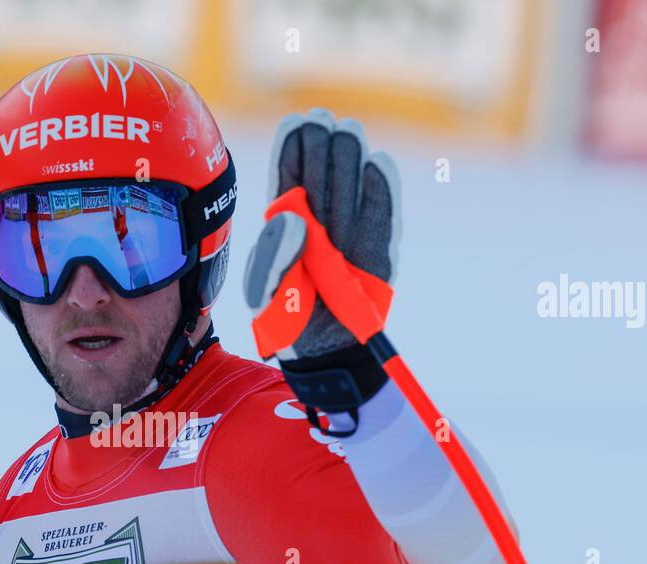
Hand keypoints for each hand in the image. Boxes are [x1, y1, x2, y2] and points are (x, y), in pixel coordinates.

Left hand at [243, 109, 401, 360]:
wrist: (325, 356)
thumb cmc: (288, 322)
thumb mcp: (265, 293)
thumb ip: (272, 256)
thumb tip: (295, 217)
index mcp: (287, 225)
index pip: (289, 179)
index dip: (293, 150)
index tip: (297, 124)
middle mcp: (320, 223)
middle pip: (321, 176)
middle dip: (322, 148)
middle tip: (323, 123)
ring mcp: (350, 235)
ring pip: (350, 188)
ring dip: (349, 159)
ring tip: (347, 133)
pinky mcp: (378, 251)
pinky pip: (381, 218)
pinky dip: (381, 193)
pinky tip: (376, 164)